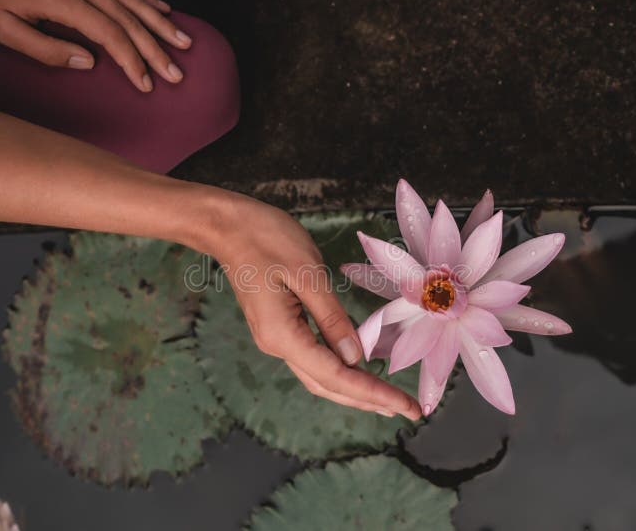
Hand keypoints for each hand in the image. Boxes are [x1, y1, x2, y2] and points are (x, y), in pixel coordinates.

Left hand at [0, 0, 191, 91]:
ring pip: (133, 1)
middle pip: (128, 19)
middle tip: (175, 75)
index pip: (109, 34)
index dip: (131, 60)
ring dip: (161, 24)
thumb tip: (88, 62)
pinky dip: (148, 0)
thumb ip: (43, 48)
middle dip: (156, 50)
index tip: (146, 84)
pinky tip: (164, 11)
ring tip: (184, 44)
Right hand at [203, 191, 421, 419]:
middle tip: (408, 411)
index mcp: (282, 335)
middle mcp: (277, 345)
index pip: (336, 376)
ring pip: (319, 375)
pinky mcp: (279, 326)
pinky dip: (340, 370)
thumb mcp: (307, 272)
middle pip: (328, 385)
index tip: (406, 407)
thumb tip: (355, 357)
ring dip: (354, 390)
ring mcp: (275, 337)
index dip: (374, 394)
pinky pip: (313, 358)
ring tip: (388, 401)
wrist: (227, 226)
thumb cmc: (265, 239)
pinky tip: (358, 371)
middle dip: (369, 400)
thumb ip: (333, 318)